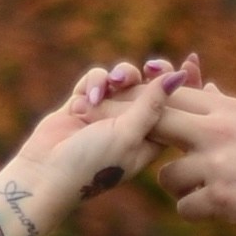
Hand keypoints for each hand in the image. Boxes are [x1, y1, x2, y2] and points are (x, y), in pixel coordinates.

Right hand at [4, 56, 186, 227]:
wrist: (45, 174)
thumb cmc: (92, 164)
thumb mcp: (129, 134)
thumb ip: (153, 104)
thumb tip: (180, 75)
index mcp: (151, 140)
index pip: (177, 107)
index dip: (186, 84)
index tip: (191, 62)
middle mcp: (131, 126)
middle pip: (152, 88)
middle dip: (152, 74)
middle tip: (152, 67)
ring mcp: (107, 114)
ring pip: (124, 79)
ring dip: (120, 77)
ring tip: (112, 83)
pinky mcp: (83, 104)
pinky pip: (97, 79)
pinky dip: (94, 83)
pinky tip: (86, 99)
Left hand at [156, 76, 235, 235]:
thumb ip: (227, 109)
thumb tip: (207, 88)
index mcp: (230, 108)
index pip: (171, 94)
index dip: (148, 104)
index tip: (140, 116)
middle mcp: (220, 130)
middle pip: (156, 123)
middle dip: (147, 139)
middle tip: (153, 154)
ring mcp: (219, 164)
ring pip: (166, 175)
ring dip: (180, 187)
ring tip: (206, 189)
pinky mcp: (223, 199)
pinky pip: (184, 207)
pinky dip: (197, 211)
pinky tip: (220, 209)